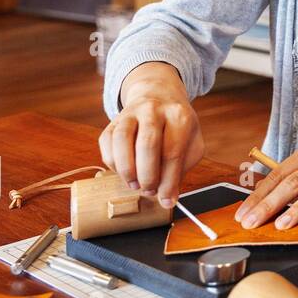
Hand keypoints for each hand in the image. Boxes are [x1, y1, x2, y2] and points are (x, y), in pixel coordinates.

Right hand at [99, 61, 203, 208]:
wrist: (158, 97)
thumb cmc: (177, 128)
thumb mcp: (191, 143)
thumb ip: (181, 170)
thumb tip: (167, 198)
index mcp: (179, 116)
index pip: (173, 152)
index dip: (169, 181)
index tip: (167, 200)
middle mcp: (154, 110)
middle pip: (147, 145)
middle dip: (148, 176)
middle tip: (150, 191)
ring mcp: (131, 113)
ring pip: (121, 141)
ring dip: (127, 170)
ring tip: (135, 184)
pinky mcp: (113, 121)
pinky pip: (107, 143)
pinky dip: (113, 163)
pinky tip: (124, 171)